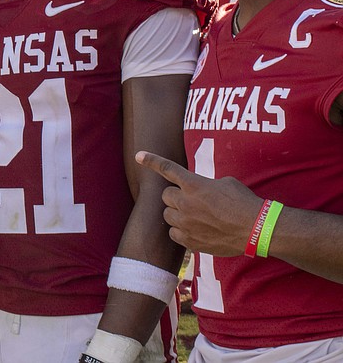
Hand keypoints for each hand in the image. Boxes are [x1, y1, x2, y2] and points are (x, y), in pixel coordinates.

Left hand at [136, 151, 264, 256]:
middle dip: (176, 197)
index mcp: (193, 184)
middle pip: (166, 196)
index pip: (167, 169)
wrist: (257, 229)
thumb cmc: (244, 203)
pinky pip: (173, 234)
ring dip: (177, 214)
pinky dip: (181, 231)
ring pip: (167, 215)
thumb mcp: (225, 183)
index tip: (139, 155)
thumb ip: (204, 184)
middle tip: (193, 201)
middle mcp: (185, 202)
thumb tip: (198, 190)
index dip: (151, 161)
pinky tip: (195, 230)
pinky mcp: (189, 240)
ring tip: (196, 217)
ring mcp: (186, 223)